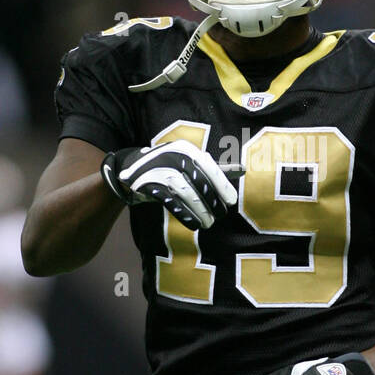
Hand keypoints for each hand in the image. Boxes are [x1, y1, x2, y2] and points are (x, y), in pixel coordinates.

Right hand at [101, 141, 243, 230]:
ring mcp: (159, 169)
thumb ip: (215, 168)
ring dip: (200, 210)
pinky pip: (171, 202)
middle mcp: (173, 156)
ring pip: (186, 193)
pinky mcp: (148, 184)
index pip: (209, 168)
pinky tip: (194, 224)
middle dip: (212, 201)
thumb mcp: (191, 163)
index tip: (231, 201)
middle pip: (198, 181)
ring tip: (208, 223)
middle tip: (220, 215)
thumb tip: (243, 170)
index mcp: (186, 149)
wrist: (131, 169)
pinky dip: (184, 214)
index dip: (221, 185)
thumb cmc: (169, 166)